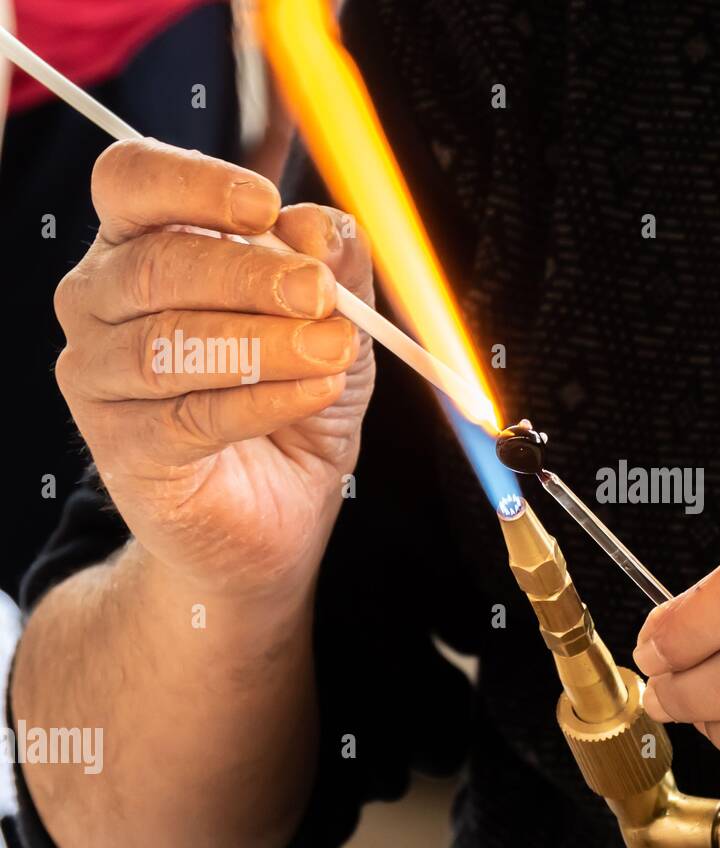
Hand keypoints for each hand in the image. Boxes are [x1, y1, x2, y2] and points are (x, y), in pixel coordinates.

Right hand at [53, 138, 375, 598]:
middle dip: (252, 276)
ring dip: (265, 343)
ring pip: (170, 343)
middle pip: (158, 264)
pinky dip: (263, 400)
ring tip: (332, 352)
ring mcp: (101, 377)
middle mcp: (102, 301)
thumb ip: (336, 267)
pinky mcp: (124, 448)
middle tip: (321, 294)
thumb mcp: (335, 322)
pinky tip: (315, 392)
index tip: (266, 206)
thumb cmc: (291, 400)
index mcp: (141, 245)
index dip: (194, 185)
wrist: (276, 510)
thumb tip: (321, 226)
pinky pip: (192, 415)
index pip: (131, 183)